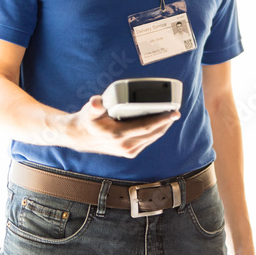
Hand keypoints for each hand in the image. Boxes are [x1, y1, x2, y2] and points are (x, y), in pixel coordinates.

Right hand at [60, 95, 179, 157]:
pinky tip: (160, 124)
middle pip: (153, 133)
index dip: (162, 119)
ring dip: (162, 128)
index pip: (146, 127)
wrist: (79, 137)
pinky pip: (147, 141)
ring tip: (170, 116)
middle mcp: (124, 146)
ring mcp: (127, 151)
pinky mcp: (129, 152)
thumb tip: (97, 102)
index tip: (174, 112)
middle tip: (176, 111)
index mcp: (118, 135)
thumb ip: (94, 106)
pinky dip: (155, 132)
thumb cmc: (87, 120)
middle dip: (166, 122)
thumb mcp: (89, 110)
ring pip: (152, 138)